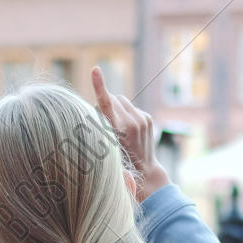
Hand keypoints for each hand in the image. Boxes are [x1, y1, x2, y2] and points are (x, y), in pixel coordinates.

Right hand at [92, 66, 169, 201]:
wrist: (145, 172)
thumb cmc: (119, 162)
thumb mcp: (105, 148)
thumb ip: (101, 127)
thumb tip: (99, 109)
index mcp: (119, 130)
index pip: (106, 103)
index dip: (99, 86)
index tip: (95, 70)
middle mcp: (132, 122)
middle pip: (113, 99)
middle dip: (106, 105)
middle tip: (104, 124)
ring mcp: (142, 119)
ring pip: (122, 101)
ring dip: (116, 109)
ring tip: (117, 129)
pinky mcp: (147, 118)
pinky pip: (131, 108)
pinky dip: (126, 114)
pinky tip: (127, 130)